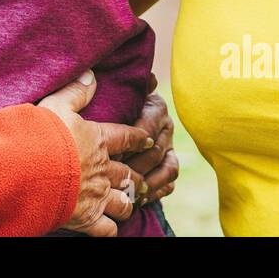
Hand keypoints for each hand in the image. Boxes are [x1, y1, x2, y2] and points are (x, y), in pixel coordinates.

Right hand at [39, 71, 154, 236]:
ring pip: (124, 203)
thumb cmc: (41, 134)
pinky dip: (110, 228)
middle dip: (138, 177)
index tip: (149, 140)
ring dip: (127, 203)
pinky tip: (109, 226)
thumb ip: (76, 91)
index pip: (126, 138)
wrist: (27, 168)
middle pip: (129, 175)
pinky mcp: (86, 218)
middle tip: (143, 180)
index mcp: (98, 141)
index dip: (139, 139)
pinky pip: (107, 229)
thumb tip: (91, 74)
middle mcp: (103, 170)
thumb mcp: (57, 105)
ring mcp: (97, 196)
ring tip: (127, 203)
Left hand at [124, 74, 178, 205]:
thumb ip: (128, 87)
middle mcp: (166, 127)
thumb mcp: (114, 95)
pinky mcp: (168, 168)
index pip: (148, 124)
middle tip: (115, 175)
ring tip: (129, 191)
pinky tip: (139, 199)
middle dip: (135, 164)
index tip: (113, 150)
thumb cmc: (109, 108)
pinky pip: (169, 184)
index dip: (132, 139)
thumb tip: (150, 77)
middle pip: (156, 150)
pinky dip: (156, 192)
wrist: (112, 130)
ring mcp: (170, 149)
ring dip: (148, 181)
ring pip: (167, 169)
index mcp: (155, 107)